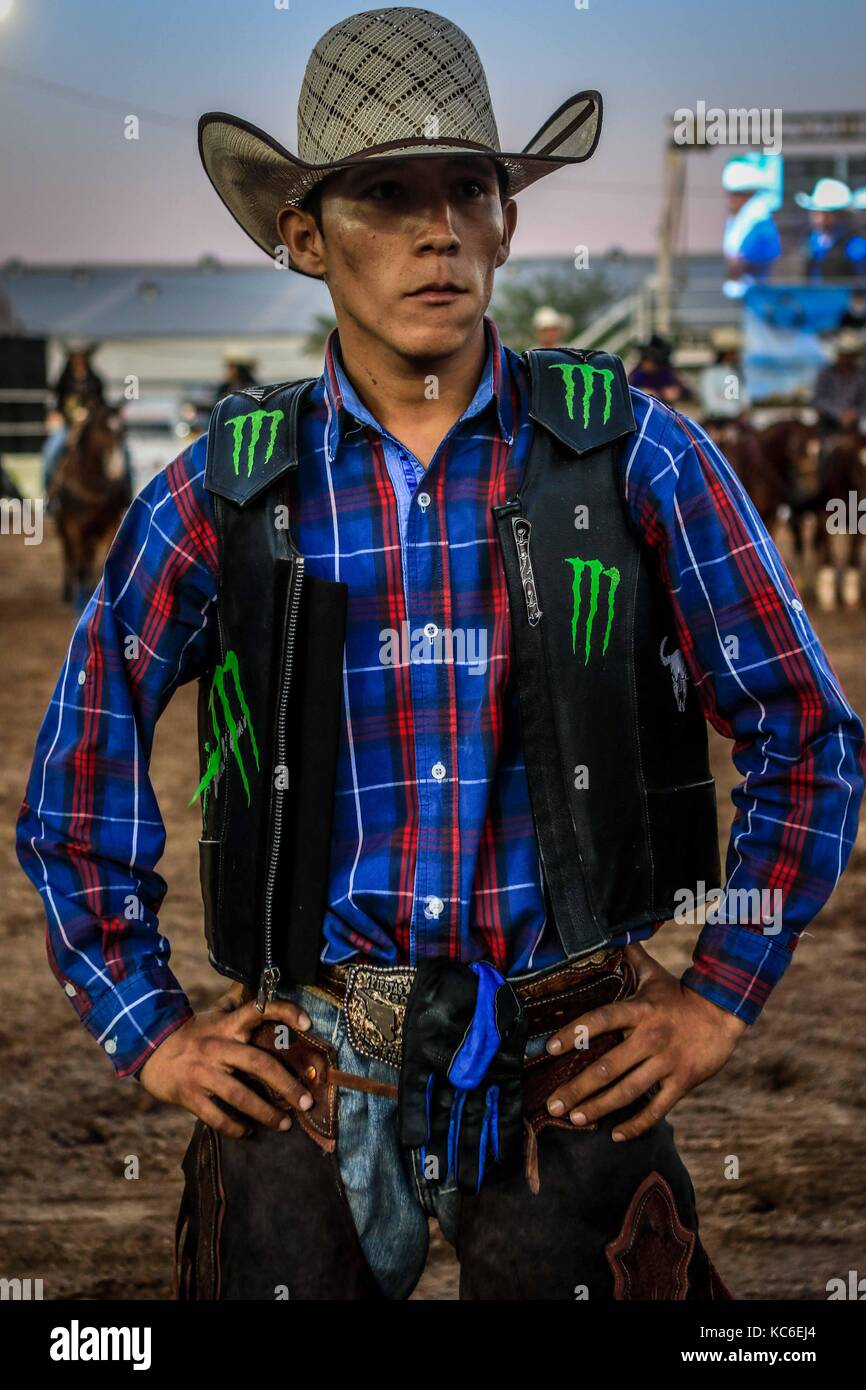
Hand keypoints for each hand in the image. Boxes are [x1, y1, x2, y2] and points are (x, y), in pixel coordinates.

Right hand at [139, 980, 315, 1138]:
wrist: (147, 1049)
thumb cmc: (192, 1033)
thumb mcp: (213, 1014)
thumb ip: (237, 1001)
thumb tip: (258, 979)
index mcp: (227, 1025)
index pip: (259, 1011)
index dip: (285, 1012)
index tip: (308, 1023)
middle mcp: (217, 1047)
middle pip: (258, 1063)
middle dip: (286, 1085)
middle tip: (307, 1102)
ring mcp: (202, 1072)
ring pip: (240, 1096)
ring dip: (266, 1113)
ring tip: (284, 1124)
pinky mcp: (189, 1095)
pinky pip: (216, 1116)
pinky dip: (235, 1127)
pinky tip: (248, 1132)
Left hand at [544, 943, 746, 1141]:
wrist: (724, 1014)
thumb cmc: (681, 995)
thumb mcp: (654, 975)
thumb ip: (632, 958)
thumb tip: (616, 935)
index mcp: (640, 1010)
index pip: (600, 1020)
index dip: (574, 1032)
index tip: (548, 1047)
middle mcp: (650, 1037)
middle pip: (608, 1067)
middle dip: (577, 1088)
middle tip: (552, 1104)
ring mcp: (667, 1062)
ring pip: (627, 1092)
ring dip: (598, 1108)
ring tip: (574, 1119)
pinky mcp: (683, 1082)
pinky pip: (656, 1109)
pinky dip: (636, 1125)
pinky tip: (616, 1135)